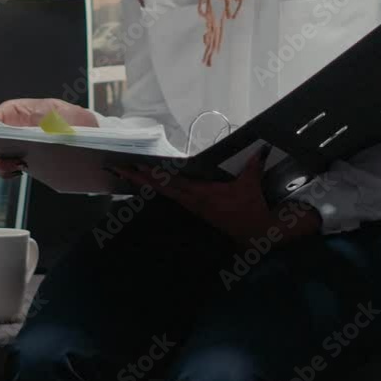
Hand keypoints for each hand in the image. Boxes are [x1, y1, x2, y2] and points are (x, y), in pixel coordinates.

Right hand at [0, 98, 98, 178]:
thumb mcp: (65, 118)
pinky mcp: (29, 158)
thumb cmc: (81, 123)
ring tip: (16, 167)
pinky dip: (12, 170)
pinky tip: (21, 171)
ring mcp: (23, 143)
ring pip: (0, 154)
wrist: (96, 140)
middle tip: (6, 162)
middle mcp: (20, 127)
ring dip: (3, 164)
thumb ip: (44, 123)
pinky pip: (12, 165)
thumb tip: (22, 133)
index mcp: (25, 111)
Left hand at [115, 151, 320, 244]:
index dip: (153, 175)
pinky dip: (158, 187)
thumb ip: (253, 165)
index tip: (137, 167)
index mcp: (201, 194)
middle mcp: (192, 200)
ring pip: (164, 192)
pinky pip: (172, 195)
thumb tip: (261, 148)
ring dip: (145, 183)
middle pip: (160, 188)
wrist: (254, 232)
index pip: (171, 183)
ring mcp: (192, 205)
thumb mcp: (251, 185)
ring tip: (127, 172)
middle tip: (118, 168)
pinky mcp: (195, 208)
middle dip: (138, 178)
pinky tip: (149, 182)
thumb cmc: (250, 207)